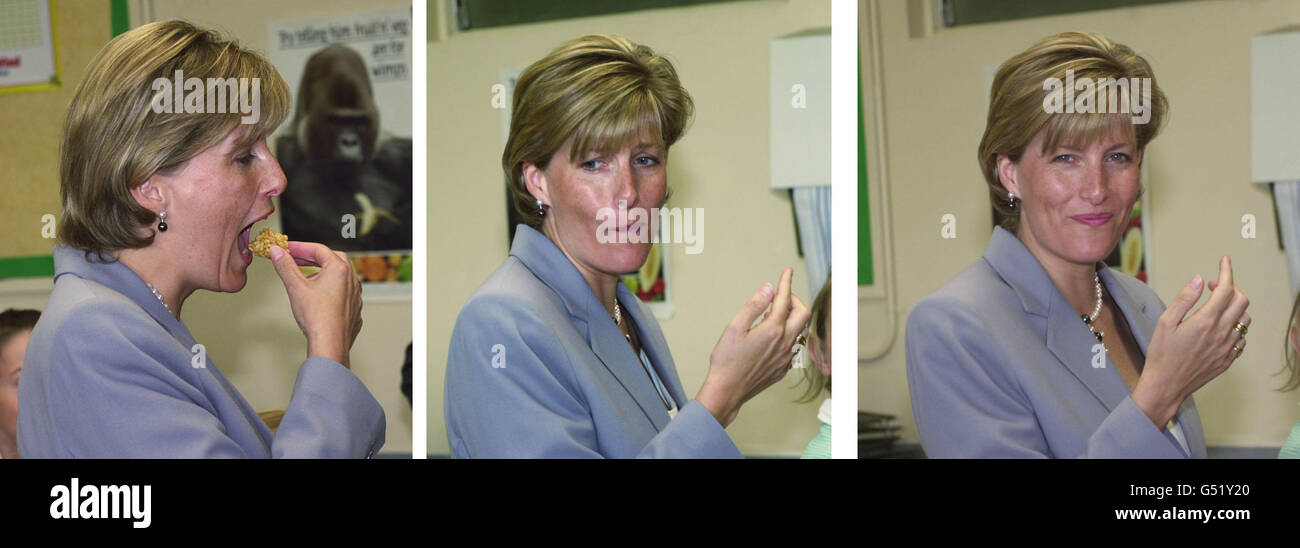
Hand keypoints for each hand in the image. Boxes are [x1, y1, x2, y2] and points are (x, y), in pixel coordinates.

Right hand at [268, 242, 363, 368]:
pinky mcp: (354, 308)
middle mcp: (351, 279)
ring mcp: (355, 295)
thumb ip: (285, 266)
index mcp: (339, 269)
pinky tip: (320, 295)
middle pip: (332, 259)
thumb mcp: (296, 287)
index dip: (300, 247)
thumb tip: (277, 252)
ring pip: (340, 276)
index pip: (318, 249)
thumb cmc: (317, 317)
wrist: (331, 344)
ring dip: (323, 272)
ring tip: (306, 277)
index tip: (286, 248)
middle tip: (296, 259)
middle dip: (312, 257)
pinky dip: (331, 288)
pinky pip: (344, 292)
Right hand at [696, 268, 811, 426]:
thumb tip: (768, 289)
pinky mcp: (783, 368)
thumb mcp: (735, 327)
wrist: (727, 391)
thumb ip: (754, 305)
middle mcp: (784, 343)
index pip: (785, 299)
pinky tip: (773, 337)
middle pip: (802, 313)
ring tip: (773, 316)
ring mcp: (785, 357)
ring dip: (792, 318)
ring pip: (800, 331)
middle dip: (794, 300)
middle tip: (779, 297)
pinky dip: (788, 335)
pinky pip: (794, 346)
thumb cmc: (727, 361)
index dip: (786, 283)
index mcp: (772, 330)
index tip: (786, 272)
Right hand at [1135, 255, 1249, 427]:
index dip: (1226, 271)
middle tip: (1214, 286)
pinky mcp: (1229, 359)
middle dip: (1231, 287)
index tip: (1224, 260)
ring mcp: (1228, 347)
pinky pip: (1242, 338)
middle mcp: (1221, 333)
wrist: (1166, 385)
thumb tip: (1199, 279)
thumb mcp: (1165, 322)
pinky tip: (1219, 327)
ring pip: (1245, 319)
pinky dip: (1235, 326)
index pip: (1225, 289)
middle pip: (1241, 301)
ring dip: (1235, 307)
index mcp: (1205, 321)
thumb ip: (1185, 298)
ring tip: (1216, 307)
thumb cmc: (1161, 354)